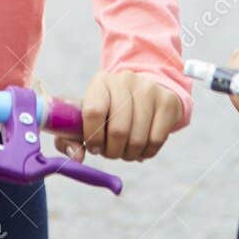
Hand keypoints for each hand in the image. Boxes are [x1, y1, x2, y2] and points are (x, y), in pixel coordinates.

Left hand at [56, 71, 182, 162]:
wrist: (145, 91)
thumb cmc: (109, 110)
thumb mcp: (87, 116)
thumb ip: (70, 138)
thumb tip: (77, 157)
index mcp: (100, 82)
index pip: (93, 112)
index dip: (92, 137)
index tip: (93, 147)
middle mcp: (125, 81)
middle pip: (118, 130)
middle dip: (112, 152)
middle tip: (111, 153)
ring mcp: (149, 89)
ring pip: (138, 139)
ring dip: (129, 155)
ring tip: (125, 150)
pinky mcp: (168, 102)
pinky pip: (156, 140)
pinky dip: (146, 153)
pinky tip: (141, 148)